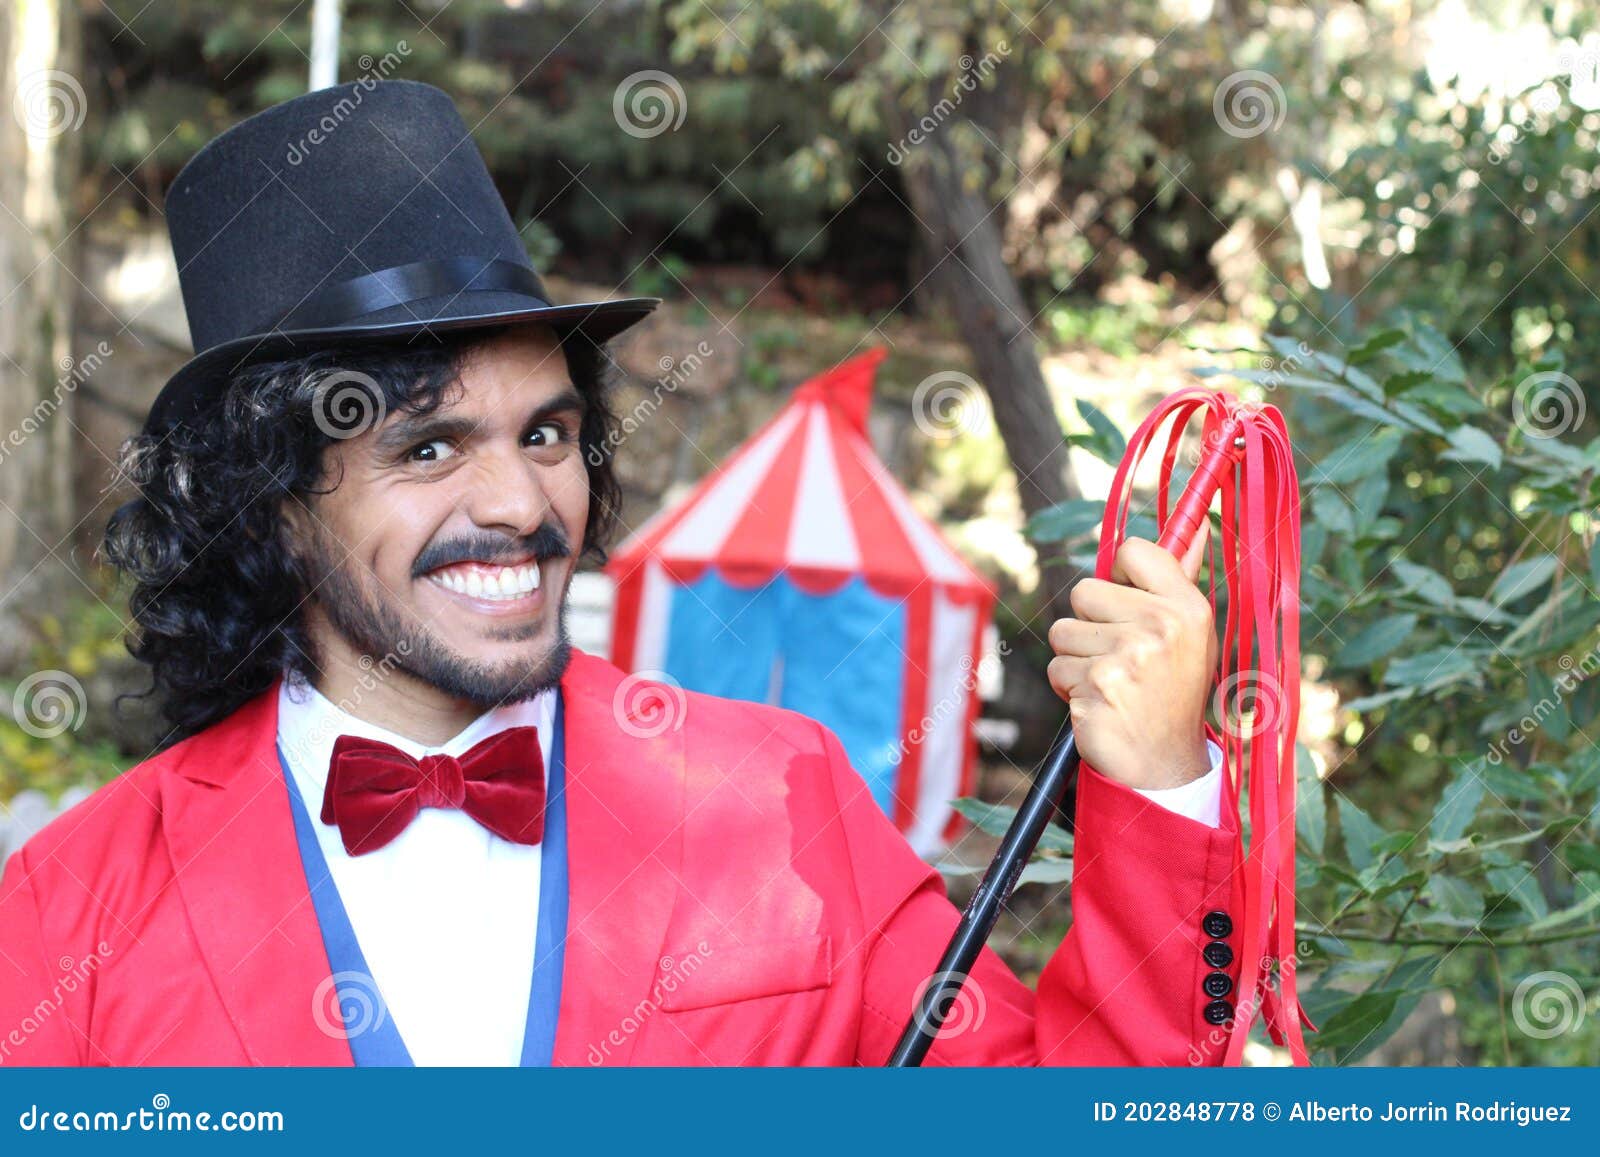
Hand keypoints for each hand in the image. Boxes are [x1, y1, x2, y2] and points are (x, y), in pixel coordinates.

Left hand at [1046, 525, 1217, 789]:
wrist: (1163, 764)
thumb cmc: (1173, 690)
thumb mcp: (1191, 633)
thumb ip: (1180, 577)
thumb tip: (1195, 525)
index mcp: (1188, 608)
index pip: (1131, 551)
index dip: (1120, 578)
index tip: (1131, 606)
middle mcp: (1160, 628)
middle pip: (1084, 591)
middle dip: (1090, 624)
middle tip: (1120, 656)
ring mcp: (1126, 658)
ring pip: (1063, 631)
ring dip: (1077, 658)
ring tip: (1110, 682)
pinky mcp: (1094, 686)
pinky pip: (1057, 667)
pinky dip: (1069, 687)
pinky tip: (1099, 703)